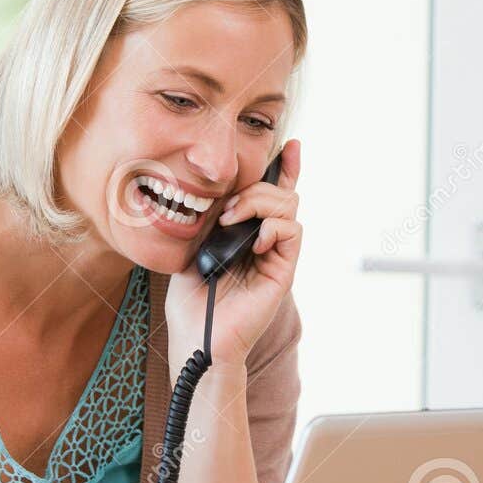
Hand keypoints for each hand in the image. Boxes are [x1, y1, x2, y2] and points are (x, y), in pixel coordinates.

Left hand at [164, 138, 302, 371]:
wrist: (195, 338)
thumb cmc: (190, 301)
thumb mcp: (193, 249)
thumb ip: (209, 221)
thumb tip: (216, 195)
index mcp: (246, 235)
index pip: (271, 196)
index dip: (284, 169)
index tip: (288, 145)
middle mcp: (266, 242)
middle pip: (282, 194)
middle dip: (255, 188)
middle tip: (226, 208)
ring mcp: (276, 256)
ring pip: (289, 207)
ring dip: (259, 204)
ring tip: (233, 221)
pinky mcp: (283, 271)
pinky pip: (293, 231)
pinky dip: (274, 226)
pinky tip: (255, 240)